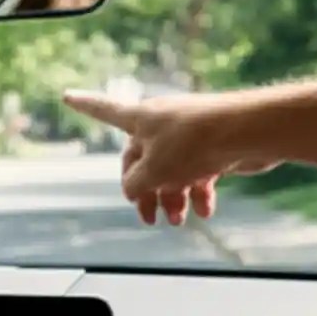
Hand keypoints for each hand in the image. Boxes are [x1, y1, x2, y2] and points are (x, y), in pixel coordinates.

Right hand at [63, 90, 280, 223]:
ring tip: (177, 221)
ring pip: (171, 169)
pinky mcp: (213, 144)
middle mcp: (161, 122)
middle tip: (150, 218)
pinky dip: (197, 192)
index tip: (66, 94)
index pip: (103, 110)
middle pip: (141, 159)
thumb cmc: (194, 144)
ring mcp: (188, 133)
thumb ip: (134, 185)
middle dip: (145, 191)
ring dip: (171, 198)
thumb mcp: (151, 172)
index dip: (84, 105)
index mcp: (139, 119)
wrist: (250, 133)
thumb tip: (136, 190)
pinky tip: (204, 212)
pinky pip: (197, 170)